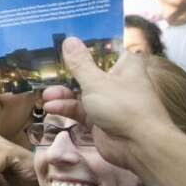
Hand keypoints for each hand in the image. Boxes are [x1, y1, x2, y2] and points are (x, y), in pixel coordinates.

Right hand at [43, 38, 174, 169]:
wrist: (139, 146)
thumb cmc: (122, 105)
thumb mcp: (96, 81)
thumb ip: (79, 63)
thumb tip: (68, 39)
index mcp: (124, 65)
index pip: (103, 50)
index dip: (84, 46)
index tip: (63, 43)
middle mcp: (116, 81)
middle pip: (87, 72)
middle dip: (66, 74)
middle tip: (46, 73)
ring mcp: (107, 102)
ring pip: (80, 92)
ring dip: (62, 94)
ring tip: (46, 96)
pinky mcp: (98, 120)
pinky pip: (79, 110)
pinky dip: (66, 108)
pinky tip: (51, 109)